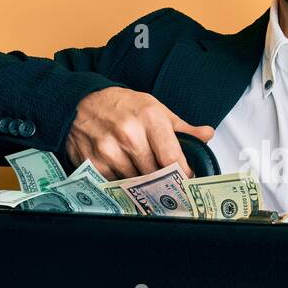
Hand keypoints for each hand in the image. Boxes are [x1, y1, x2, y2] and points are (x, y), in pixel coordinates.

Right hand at [65, 87, 214, 178]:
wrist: (80, 102)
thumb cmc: (121, 105)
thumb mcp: (155, 108)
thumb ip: (182, 127)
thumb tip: (206, 135)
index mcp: (150, 118)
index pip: (173, 158)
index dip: (182, 174)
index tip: (185, 181)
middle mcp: (129, 134)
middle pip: (155, 174)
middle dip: (162, 180)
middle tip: (165, 182)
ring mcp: (109, 150)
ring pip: (136, 182)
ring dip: (141, 183)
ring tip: (141, 173)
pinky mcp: (93, 163)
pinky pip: (115, 184)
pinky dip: (121, 182)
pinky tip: (122, 171)